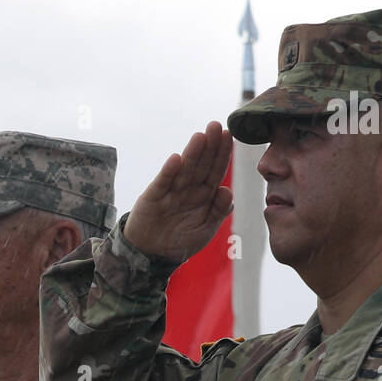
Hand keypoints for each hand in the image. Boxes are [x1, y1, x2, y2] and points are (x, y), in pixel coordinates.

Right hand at [123, 120, 233, 263]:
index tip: (229, 136)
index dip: (222, 154)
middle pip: (201, 164)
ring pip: (184, 169)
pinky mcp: (153, 196)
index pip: (216, 170)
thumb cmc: (180, 241)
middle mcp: (189, 188)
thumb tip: (228, 192)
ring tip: (200, 137)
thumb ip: (218, 212)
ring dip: (192, 153)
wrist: (152, 254)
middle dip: (209, 146)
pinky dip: (169, 172)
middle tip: (216, 126)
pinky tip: (176, 159)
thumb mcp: (205, 231)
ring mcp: (171, 191)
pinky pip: (163, 183)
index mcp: (204, 194)